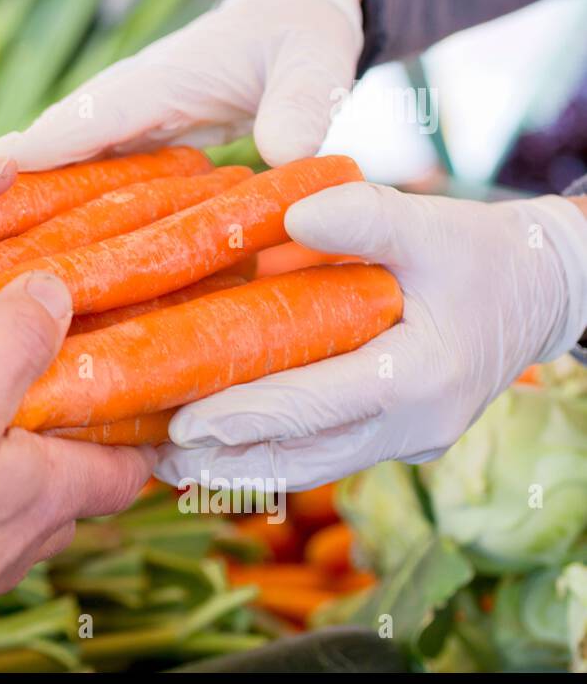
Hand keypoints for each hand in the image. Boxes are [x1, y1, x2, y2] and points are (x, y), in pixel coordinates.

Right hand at [0, 0, 364, 169]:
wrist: (290, 17)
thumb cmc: (304, 36)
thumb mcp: (318, 64)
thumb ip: (303, 105)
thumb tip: (284, 154)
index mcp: (164, 76)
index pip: (98, 114)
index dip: (51, 143)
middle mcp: (131, 97)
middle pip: (61, 140)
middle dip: (16, 176)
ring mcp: (127, 118)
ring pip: (67, 159)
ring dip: (31, 193)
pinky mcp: (133, 138)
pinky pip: (90, 171)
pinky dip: (63, 198)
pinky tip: (38, 236)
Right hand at [0, 272, 157, 670]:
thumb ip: (15, 344)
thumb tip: (56, 293)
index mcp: (55, 493)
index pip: (130, 470)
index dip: (134, 430)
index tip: (120, 389)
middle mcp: (27, 538)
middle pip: (65, 483)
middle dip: (48, 435)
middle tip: (17, 383)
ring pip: (3, 503)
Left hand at [153, 184, 586, 490]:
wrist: (535, 292)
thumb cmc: (477, 253)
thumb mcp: (428, 224)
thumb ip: (363, 216)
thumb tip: (293, 214)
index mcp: (418, 379)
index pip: (314, 408)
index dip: (244, 417)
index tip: (180, 423)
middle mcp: (410, 428)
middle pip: (299, 457)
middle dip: (222, 458)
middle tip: (148, 454)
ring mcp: (404, 445)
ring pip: (306, 469)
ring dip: (235, 467)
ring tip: (163, 458)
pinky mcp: (393, 443)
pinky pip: (321, 457)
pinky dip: (266, 453)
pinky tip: (214, 445)